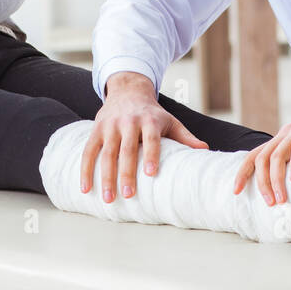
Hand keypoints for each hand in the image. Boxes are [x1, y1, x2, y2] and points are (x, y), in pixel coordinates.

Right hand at [81, 72, 208, 202]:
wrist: (128, 91)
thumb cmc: (152, 113)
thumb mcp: (170, 121)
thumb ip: (185, 137)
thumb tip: (205, 151)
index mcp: (149, 121)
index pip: (150, 139)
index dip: (151, 155)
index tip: (151, 173)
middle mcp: (128, 122)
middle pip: (126, 150)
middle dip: (126, 173)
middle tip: (128, 195)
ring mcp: (110, 126)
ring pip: (106, 153)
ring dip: (105, 177)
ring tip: (108, 199)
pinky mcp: (96, 130)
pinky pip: (88, 152)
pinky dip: (85, 171)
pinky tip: (85, 189)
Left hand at [233, 108, 290, 205]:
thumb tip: (284, 196)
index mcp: (279, 140)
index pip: (254, 155)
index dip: (242, 173)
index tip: (236, 191)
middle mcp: (285, 133)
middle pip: (263, 158)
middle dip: (262, 183)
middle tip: (270, 203)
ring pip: (278, 154)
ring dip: (277, 179)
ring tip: (282, 199)